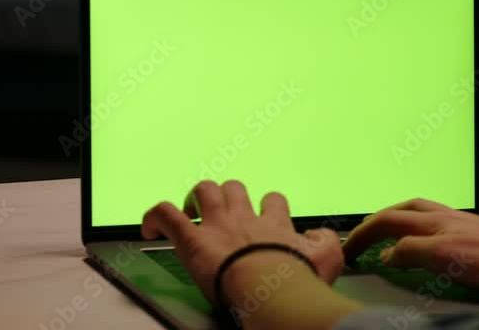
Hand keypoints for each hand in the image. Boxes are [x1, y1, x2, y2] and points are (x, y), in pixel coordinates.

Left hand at [141, 180, 343, 303]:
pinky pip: (166, 215)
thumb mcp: (328, 259)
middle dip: (229, 196)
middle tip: (225, 212)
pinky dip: (155, 216)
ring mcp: (217, 225)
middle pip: (235, 188)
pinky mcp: (192, 240)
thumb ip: (326, 242)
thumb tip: (320, 235)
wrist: (272, 289)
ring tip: (193, 210)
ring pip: (204, 190)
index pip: (272, 202)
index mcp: (273, 224)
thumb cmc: (297, 279)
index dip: (267, 207)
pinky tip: (149, 226)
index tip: (264, 217)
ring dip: (197, 198)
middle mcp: (244, 218)